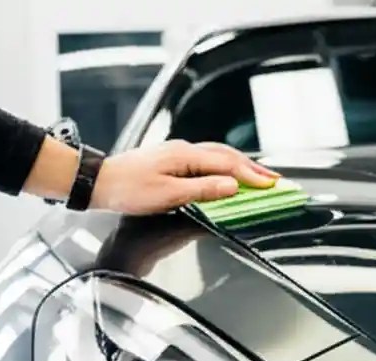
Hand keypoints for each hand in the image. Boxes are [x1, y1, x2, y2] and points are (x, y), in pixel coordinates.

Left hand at [90, 140, 278, 214]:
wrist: (99, 181)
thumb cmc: (128, 189)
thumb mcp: (167, 195)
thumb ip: (203, 190)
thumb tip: (231, 186)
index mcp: (186, 156)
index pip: (228, 164)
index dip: (253, 176)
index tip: (272, 186)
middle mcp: (184, 150)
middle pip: (228, 156)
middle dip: (254, 168)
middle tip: (275, 181)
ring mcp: (178, 153)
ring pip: (219, 156)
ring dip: (242, 166)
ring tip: (259, 177)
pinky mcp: (173, 160)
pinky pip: (208, 160)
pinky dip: (225, 166)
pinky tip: (229, 173)